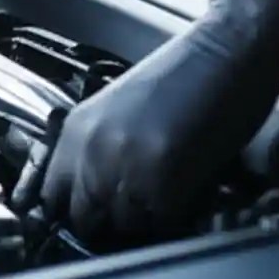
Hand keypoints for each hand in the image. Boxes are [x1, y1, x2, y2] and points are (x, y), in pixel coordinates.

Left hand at [40, 0, 278, 240]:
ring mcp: (125, 167)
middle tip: (137, 218)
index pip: (50, 197)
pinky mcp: (164, 180)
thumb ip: (95, 151)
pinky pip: (160, 225)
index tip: (94, 221)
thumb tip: (89, 196)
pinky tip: (188, 199)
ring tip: (167, 205)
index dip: (73, 215)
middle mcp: (92, 150)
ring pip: (122, 229)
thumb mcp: (117, 110)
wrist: (227, 50)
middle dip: (108, 228)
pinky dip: (174, 221)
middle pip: (82, 221)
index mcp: (77, 130)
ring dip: (144, 228)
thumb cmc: (183, 76)